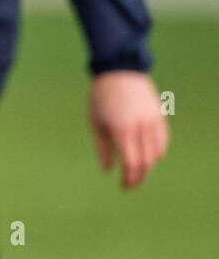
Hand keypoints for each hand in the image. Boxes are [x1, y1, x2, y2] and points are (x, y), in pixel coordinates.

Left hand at [89, 71, 169, 188]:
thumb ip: (103, 148)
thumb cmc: (101, 98)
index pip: (131, 162)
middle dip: (139, 176)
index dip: (129, 178)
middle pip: (146, 161)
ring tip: (137, 171)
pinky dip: (158, 153)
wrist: (119, 71)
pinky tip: (149, 157)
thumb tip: (108, 170)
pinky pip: (163, 141)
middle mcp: (140, 127)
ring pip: (157, 153)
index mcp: (121, 129)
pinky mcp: (159, 116)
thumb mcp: (95, 123)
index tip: (124, 186)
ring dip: (149, 166)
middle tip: (130, 184)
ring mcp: (152, 121)